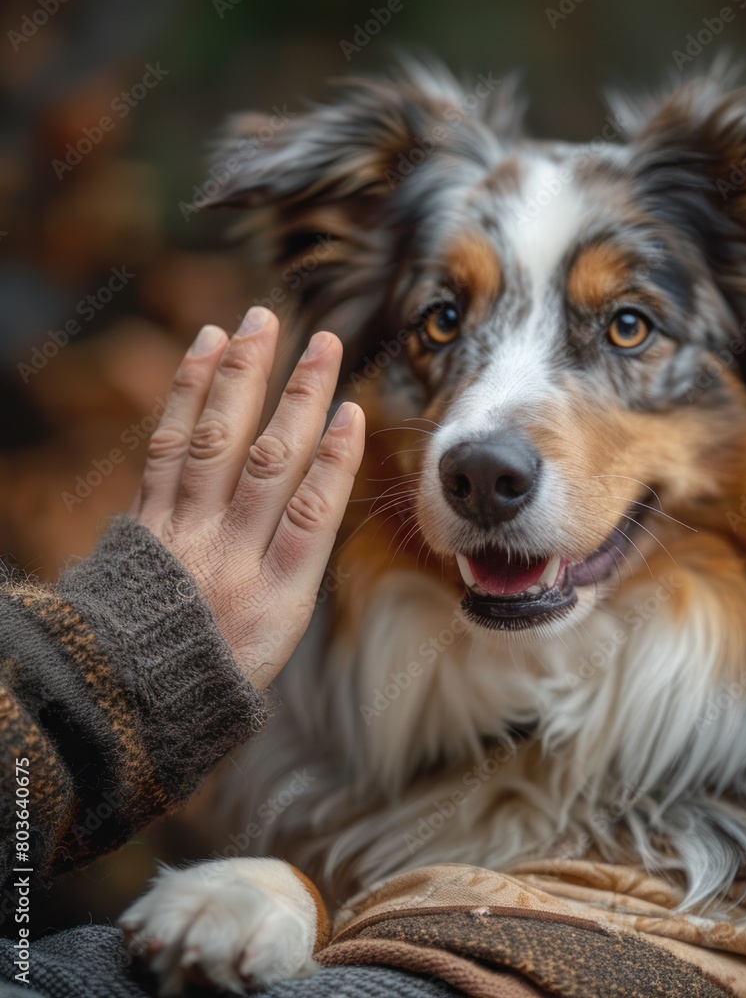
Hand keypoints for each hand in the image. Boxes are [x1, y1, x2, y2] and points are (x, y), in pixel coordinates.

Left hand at [132, 307, 363, 688]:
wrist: (129, 686)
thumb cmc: (220, 662)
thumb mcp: (280, 634)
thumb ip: (300, 563)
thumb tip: (324, 494)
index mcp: (276, 595)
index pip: (311, 515)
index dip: (334, 461)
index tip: (352, 410)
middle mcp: (229, 555)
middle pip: (267, 465)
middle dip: (298, 399)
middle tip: (322, 340)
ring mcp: (183, 531)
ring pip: (214, 444)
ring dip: (239, 379)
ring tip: (257, 324)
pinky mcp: (147, 515)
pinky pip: (167, 447)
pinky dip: (187, 395)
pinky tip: (204, 352)